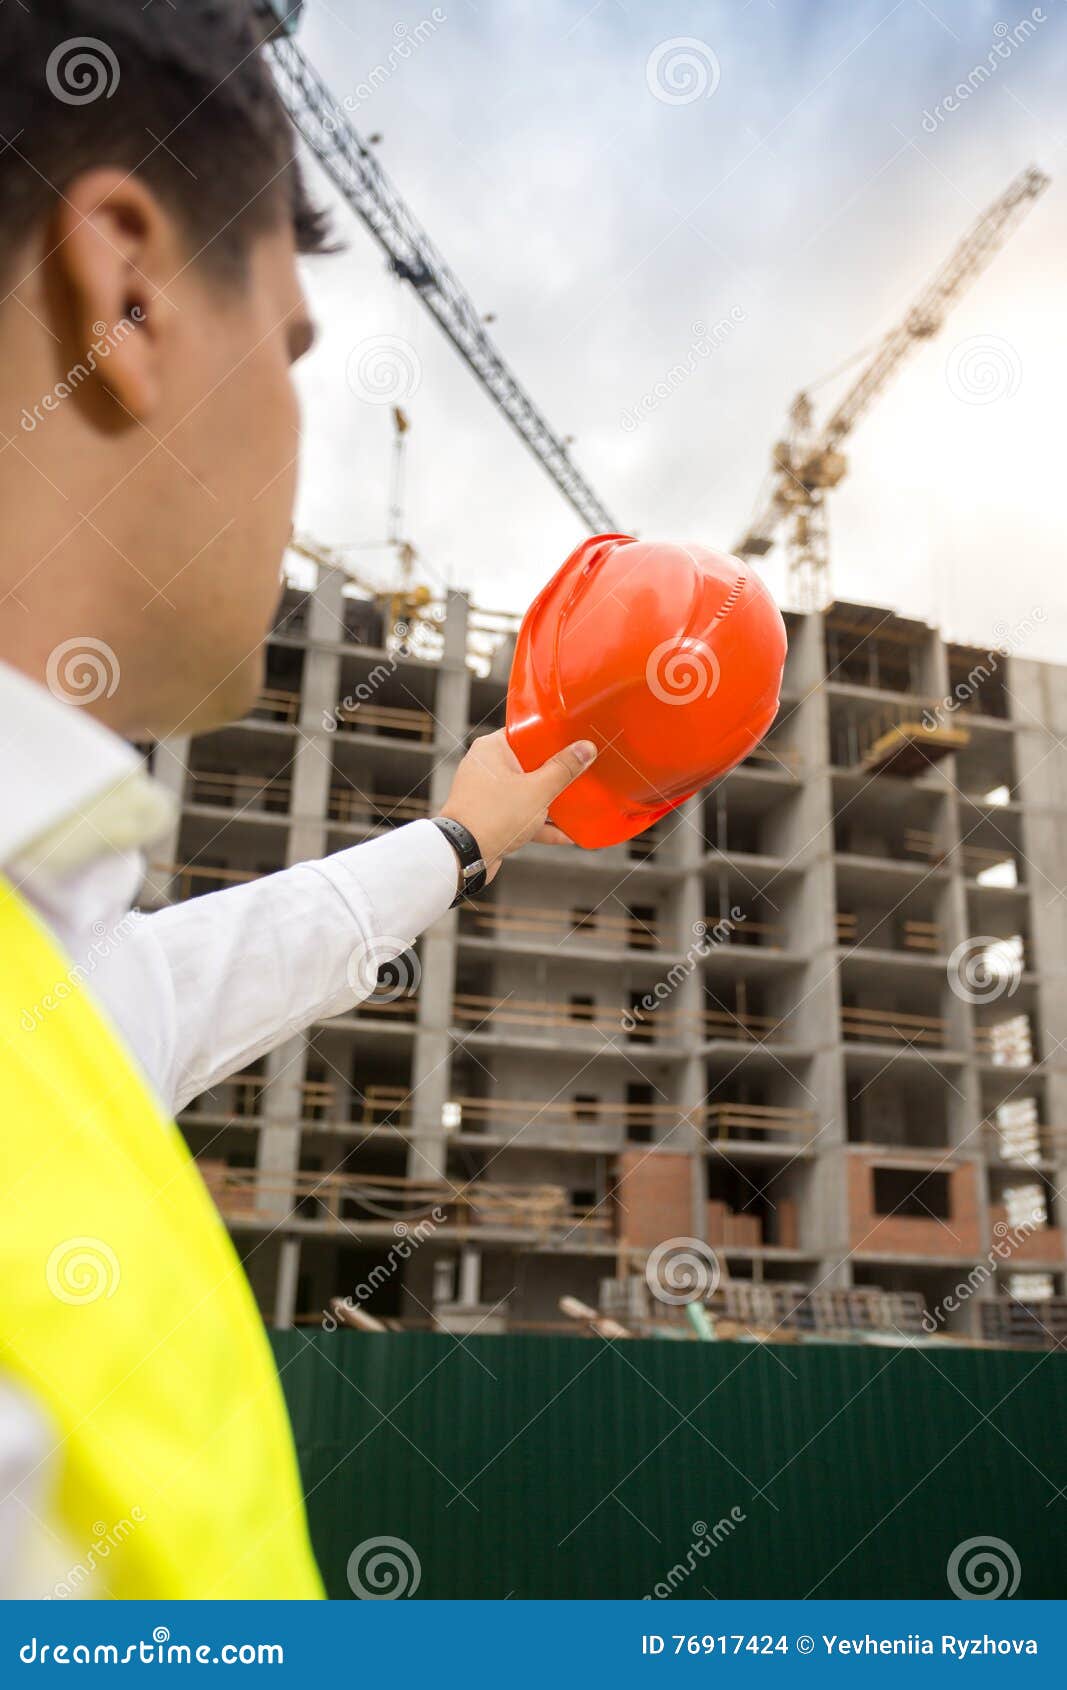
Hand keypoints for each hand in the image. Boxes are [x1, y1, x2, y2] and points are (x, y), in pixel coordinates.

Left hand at [439, 728, 595, 880]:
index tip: (574, 740)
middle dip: (557, 773)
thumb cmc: (492, 816)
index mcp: (493, 749)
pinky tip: (566, 834)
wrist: (463, 856)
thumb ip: (563, 769)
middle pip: (530, 764)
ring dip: (552, 802)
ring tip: (580, 804)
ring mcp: (488, 794)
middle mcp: (487, 767)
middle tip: (582, 770)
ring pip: (527, 792)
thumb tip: (584, 748)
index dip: (552, 737)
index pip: (526, 733)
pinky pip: (521, 815)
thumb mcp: (538, 790)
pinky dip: (541, 824)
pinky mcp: (491, 817)